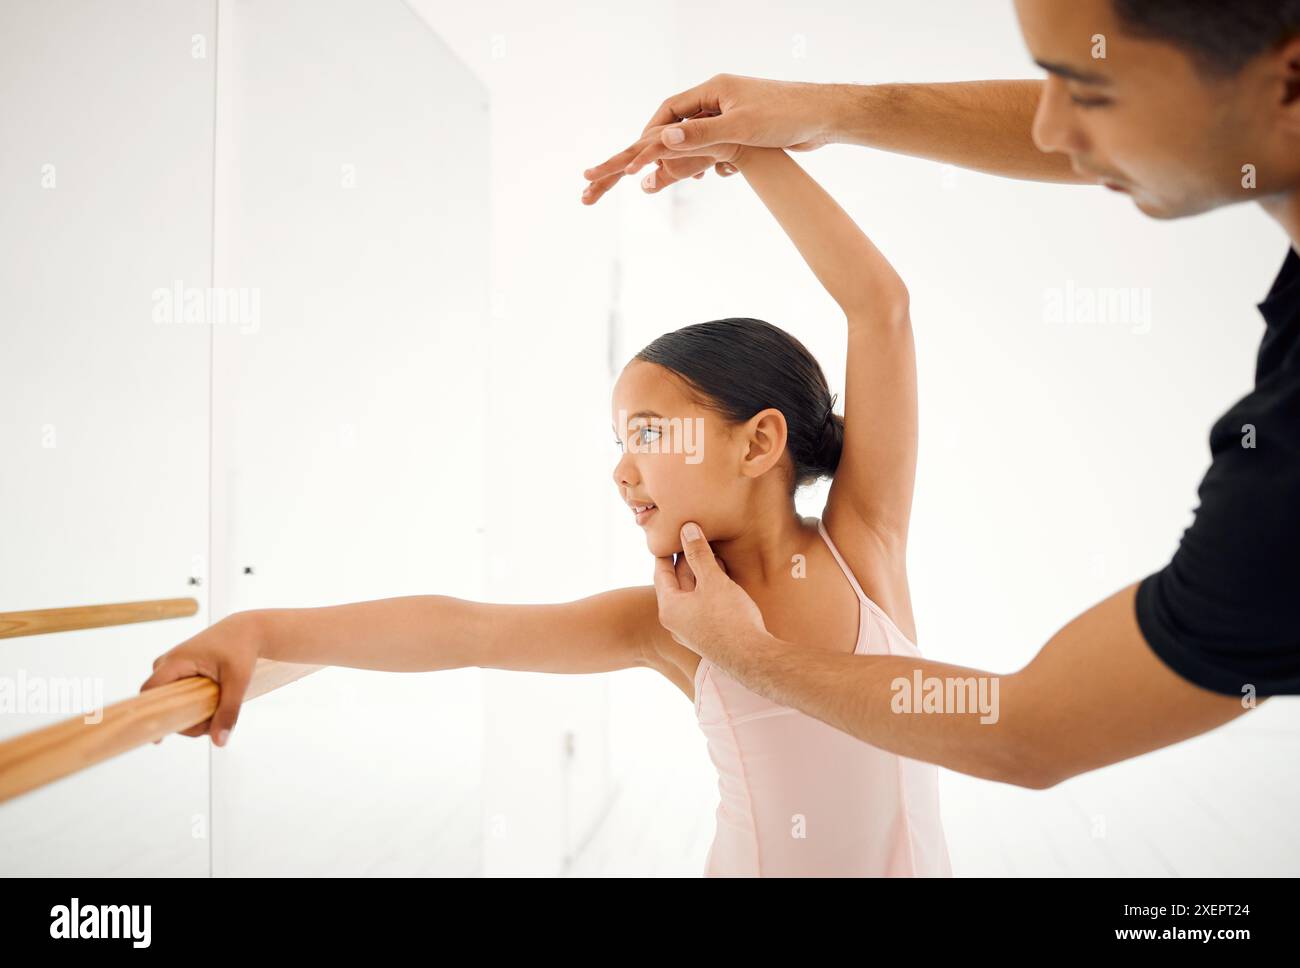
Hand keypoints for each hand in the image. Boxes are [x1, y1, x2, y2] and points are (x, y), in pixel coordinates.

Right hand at [139, 611, 262, 746]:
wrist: (245, 630)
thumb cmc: (241, 650)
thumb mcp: (239, 681)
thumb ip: (229, 711)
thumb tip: (219, 742)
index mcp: (175, 661)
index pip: (150, 692)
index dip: (150, 716)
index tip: (158, 739)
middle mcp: (166, 664)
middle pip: (162, 703)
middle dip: (184, 720)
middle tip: (211, 723)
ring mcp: (170, 668)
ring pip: (170, 702)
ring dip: (190, 714)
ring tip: (216, 711)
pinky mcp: (177, 673)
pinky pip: (176, 697)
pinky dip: (192, 706)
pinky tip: (211, 707)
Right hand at [582, 74, 836, 204]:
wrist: (826, 117)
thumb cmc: (787, 115)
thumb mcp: (740, 127)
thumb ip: (701, 133)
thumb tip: (663, 139)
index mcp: (714, 90)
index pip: (669, 110)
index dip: (650, 134)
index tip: (637, 157)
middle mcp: (721, 99)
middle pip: (680, 125)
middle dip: (663, 149)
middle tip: (645, 171)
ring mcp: (734, 113)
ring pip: (699, 139)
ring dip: (691, 159)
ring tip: (684, 180)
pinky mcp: (747, 129)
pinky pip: (718, 146)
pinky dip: (713, 161)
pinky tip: (716, 174)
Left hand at [653, 522, 768, 656]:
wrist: (752, 657)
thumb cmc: (728, 618)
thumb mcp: (712, 580)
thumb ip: (699, 554)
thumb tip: (687, 529)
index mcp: (669, 608)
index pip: (661, 572)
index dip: (666, 551)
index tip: (669, 535)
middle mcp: (676, 621)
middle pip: (677, 583)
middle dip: (686, 560)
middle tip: (691, 537)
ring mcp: (693, 629)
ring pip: (693, 594)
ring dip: (700, 573)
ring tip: (710, 551)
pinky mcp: (710, 634)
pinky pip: (704, 604)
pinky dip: (709, 587)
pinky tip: (722, 575)